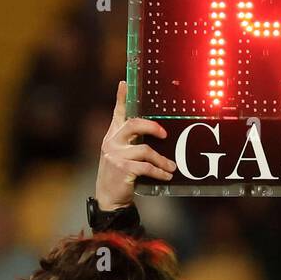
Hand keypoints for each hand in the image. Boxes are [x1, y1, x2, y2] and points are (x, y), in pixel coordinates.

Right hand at [95, 80, 176, 208]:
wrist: (109, 197)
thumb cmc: (119, 174)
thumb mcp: (120, 154)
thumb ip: (130, 141)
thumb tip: (154, 132)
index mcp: (112, 135)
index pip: (117, 112)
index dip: (121, 97)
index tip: (125, 82)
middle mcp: (111, 142)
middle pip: (134, 124)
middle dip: (152, 127)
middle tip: (165, 134)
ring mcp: (115, 155)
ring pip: (145, 150)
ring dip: (162, 160)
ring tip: (172, 167)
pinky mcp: (122, 168)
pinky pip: (146, 167)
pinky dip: (159, 171)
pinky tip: (166, 175)